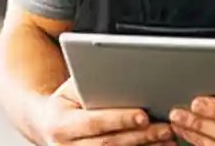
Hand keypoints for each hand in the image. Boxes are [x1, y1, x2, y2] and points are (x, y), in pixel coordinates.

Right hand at [33, 78, 176, 145]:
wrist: (46, 125)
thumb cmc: (65, 102)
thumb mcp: (70, 89)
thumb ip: (89, 85)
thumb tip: (117, 76)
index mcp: (60, 124)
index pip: (94, 123)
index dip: (120, 119)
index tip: (143, 116)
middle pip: (109, 144)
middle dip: (140, 136)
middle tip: (164, 128)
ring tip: (167, 140)